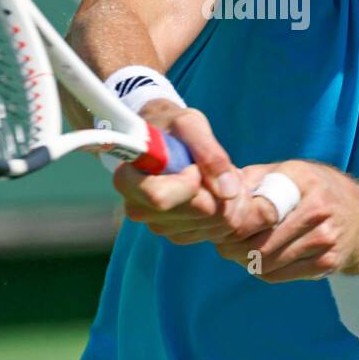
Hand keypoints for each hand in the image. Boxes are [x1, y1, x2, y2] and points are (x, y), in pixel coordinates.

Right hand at [111, 102, 264, 245]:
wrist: (164, 136)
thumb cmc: (171, 125)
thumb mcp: (189, 125)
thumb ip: (208, 153)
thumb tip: (228, 191)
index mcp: (128, 180)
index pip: (161, 198)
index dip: (190, 182)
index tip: (194, 165)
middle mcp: (139, 209)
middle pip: (199, 212)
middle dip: (221, 187)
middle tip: (224, 166)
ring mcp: (159, 226)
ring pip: (215, 223)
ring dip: (230, 198)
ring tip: (221, 174)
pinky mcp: (179, 235)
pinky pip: (219, 230)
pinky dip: (230, 209)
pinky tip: (221, 190)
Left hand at [215, 161, 358, 282]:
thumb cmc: (314, 189)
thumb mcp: (290, 171)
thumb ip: (254, 177)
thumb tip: (214, 185)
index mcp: (303, 181)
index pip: (258, 211)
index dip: (233, 224)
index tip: (220, 226)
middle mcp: (318, 210)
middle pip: (260, 243)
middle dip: (233, 248)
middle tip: (221, 245)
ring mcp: (325, 239)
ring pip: (267, 263)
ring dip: (245, 262)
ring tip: (236, 252)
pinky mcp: (328, 263)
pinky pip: (280, 275)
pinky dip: (262, 271)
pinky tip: (258, 261)